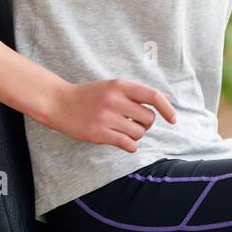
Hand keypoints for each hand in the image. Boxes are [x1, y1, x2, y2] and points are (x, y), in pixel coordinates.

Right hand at [48, 78, 175, 150]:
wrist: (59, 103)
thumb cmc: (90, 95)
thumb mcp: (113, 86)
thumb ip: (137, 93)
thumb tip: (166, 98)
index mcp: (120, 85)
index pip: (153, 96)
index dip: (167, 108)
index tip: (173, 119)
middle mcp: (114, 100)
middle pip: (148, 118)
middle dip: (145, 123)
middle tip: (133, 122)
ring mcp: (106, 117)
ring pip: (139, 133)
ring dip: (136, 134)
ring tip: (123, 129)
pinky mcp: (99, 134)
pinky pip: (128, 144)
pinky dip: (131, 146)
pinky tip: (125, 142)